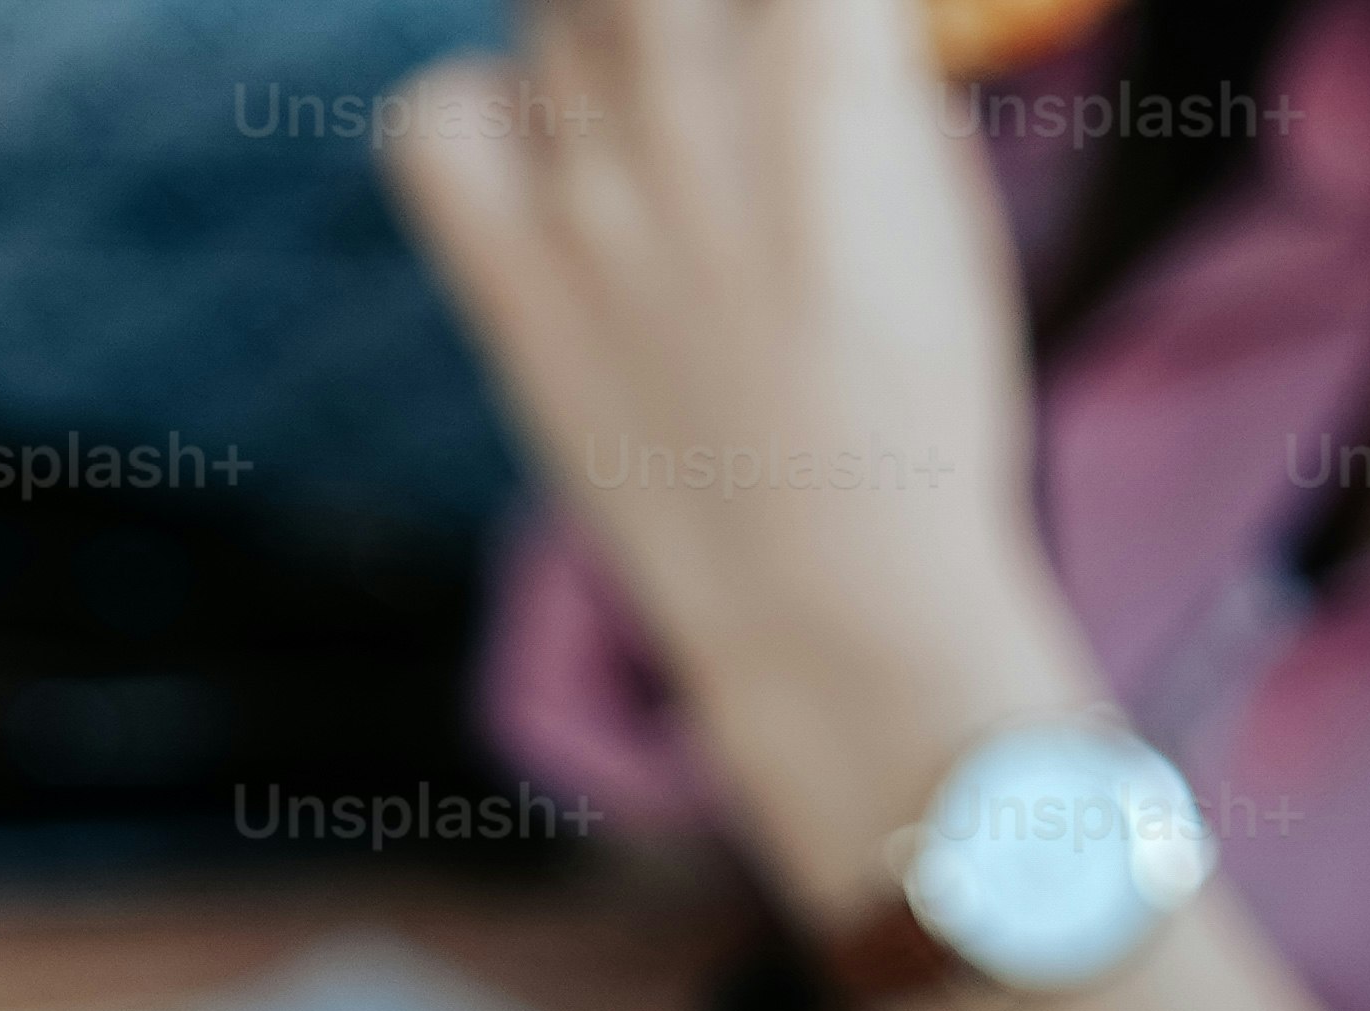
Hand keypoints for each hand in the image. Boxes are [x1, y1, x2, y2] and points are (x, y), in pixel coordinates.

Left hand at [382, 0, 1085, 897]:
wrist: (836, 594)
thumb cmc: (919, 403)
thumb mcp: (932, 192)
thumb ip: (857, 72)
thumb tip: (805, 19)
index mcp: (828, 62)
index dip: (795, 4)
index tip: (805, 41)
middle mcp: (690, 100)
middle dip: (692, 11)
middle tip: (714, 69)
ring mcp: (586, 189)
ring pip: (558, 10)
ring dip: (611, 37)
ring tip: (660, 116)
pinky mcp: (508, 276)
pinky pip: (438, 118)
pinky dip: (483, 111)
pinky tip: (546, 160)